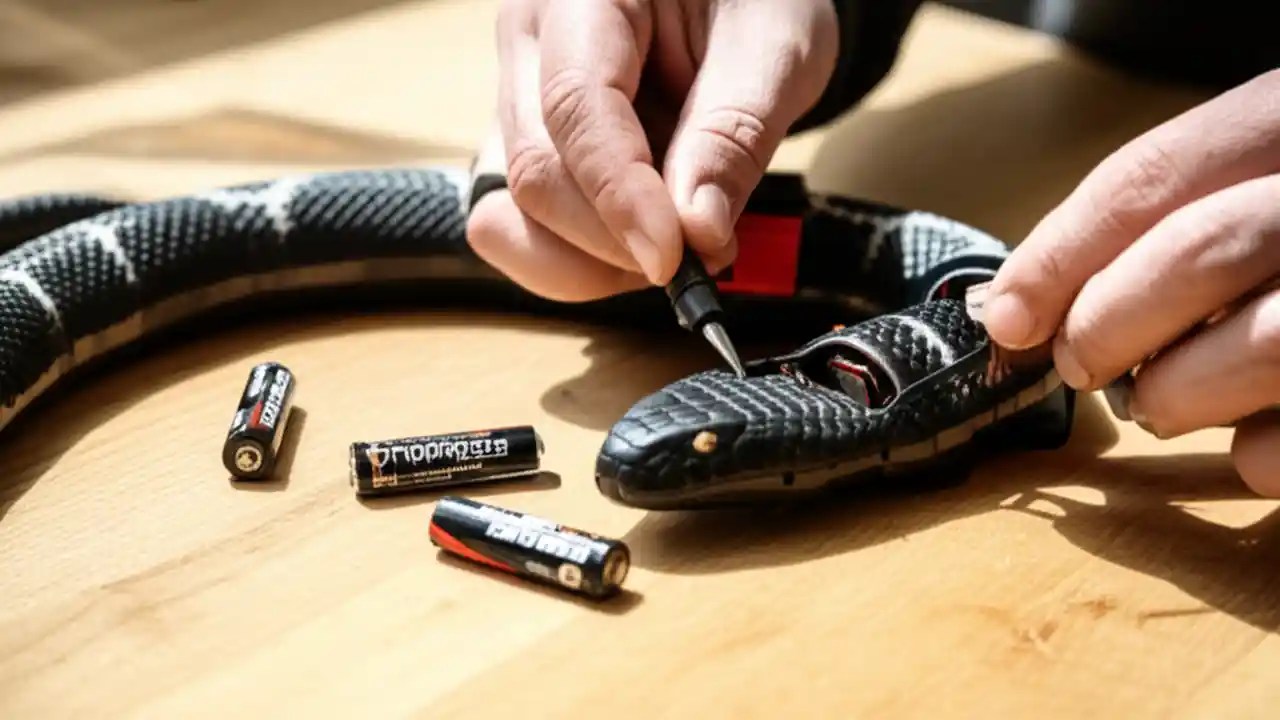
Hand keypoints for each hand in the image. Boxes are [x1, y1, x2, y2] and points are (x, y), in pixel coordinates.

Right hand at [467, 0, 837, 300]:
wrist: (739, 0)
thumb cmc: (756, 2)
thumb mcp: (774, 48)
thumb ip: (733, 136)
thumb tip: (696, 232)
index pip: (574, 107)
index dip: (620, 195)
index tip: (673, 258)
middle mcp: (529, 44)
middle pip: (535, 171)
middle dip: (615, 242)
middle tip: (705, 255)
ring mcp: (518, 101)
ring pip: (512, 216)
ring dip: (594, 263)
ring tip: (677, 250)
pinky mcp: (527, 148)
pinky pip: (521, 230)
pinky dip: (581, 262)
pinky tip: (643, 246)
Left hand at [982, 69, 1279, 494]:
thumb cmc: (1275, 245)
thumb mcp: (1238, 188)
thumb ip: (1150, 225)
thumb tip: (1016, 311)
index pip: (1152, 175)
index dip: (1059, 254)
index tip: (1006, 318)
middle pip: (1200, 251)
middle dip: (1110, 325)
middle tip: (1081, 363)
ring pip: (1264, 344)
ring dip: (1177, 393)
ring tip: (1164, 401)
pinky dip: (1255, 453)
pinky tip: (1247, 436)